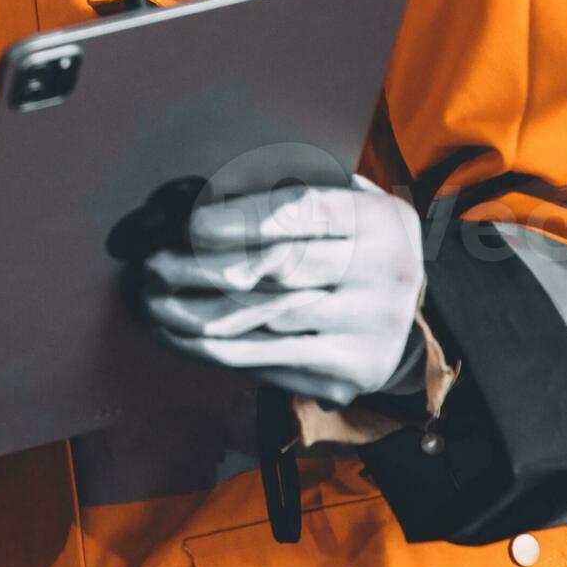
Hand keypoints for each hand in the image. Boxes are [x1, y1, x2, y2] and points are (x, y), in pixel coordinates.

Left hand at [139, 177, 424, 405]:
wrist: (416, 320)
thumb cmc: (353, 248)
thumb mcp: (346, 206)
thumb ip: (291, 196)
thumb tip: (205, 197)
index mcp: (380, 221)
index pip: (304, 212)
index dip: (242, 218)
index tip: (191, 226)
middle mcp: (385, 273)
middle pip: (278, 268)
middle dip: (203, 268)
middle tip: (152, 266)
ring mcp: (371, 326)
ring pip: (264, 317)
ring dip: (194, 311)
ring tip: (150, 300)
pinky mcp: (350, 370)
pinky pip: (267, 357)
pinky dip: (212, 347)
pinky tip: (175, 334)